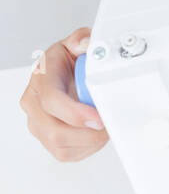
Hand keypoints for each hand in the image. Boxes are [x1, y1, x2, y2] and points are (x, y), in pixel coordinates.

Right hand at [19, 28, 109, 160]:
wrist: (61, 73)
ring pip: (60, 146)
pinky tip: (96, 135)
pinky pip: (66, 154)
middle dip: (88, 133)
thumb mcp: (74, 44)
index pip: (51, 100)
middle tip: (109, 125)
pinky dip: (86, 149)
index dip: (75, 113)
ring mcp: (38, 124)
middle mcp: (34, 104)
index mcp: (41, 80)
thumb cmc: (66, 62)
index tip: (98, 118)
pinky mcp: (47, 140)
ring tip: (105, 129)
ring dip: (89, 142)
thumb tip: (87, 43)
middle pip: (55, 130)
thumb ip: (81, 40)